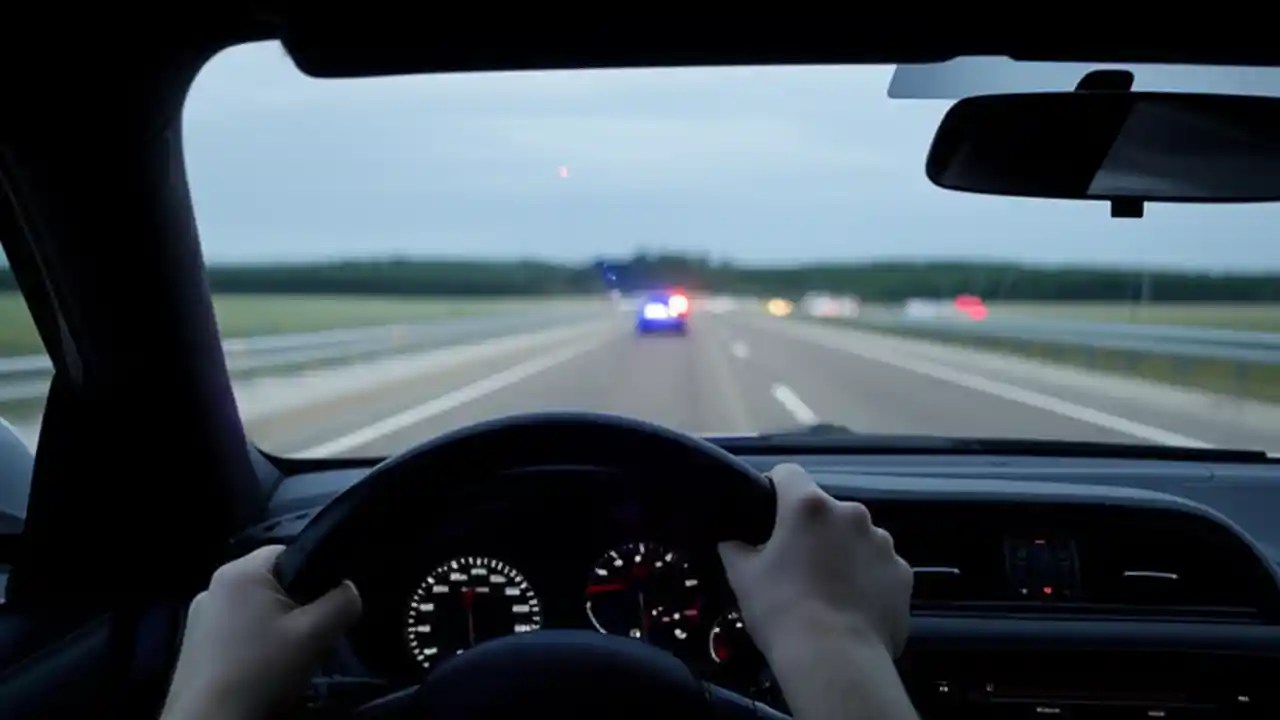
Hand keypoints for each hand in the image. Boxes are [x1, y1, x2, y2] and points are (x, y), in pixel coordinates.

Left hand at [161, 545, 361, 719]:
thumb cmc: (263, 670)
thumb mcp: (316, 635)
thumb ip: (343, 603)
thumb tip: (349, 589)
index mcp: (240, 571)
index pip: (290, 552)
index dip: (316, 574)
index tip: (326, 605)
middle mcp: (213, 585)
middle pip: (272, 583)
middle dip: (296, 604)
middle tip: (312, 635)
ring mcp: (198, 616)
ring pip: (254, 609)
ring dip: (274, 626)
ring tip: (287, 657)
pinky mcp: (193, 644)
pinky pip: (235, 630)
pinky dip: (253, 643)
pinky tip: (261, 669)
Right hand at [719, 463, 911, 660]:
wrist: (834, 659)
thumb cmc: (781, 611)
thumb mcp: (741, 576)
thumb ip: (735, 546)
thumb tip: (733, 539)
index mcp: (809, 506)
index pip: (788, 473)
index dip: (775, 490)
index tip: (768, 514)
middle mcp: (851, 514)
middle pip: (825, 510)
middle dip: (811, 530)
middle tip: (795, 566)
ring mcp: (883, 544)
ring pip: (855, 537)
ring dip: (842, 553)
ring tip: (827, 591)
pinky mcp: (903, 574)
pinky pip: (878, 567)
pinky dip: (866, 579)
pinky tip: (852, 607)